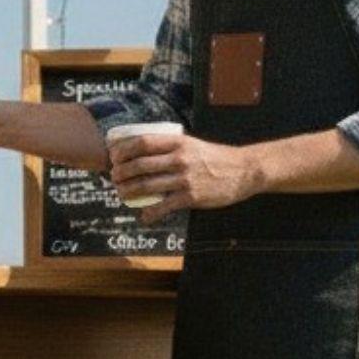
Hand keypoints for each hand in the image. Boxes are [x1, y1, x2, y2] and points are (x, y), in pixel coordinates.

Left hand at [109, 132, 258, 222]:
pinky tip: (144, 216)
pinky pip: (164, 206)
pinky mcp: (192, 197)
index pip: (142, 142)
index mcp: (178, 142)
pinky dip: (150, 213)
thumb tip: (142, 151)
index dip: (123, 150)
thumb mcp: (192, 144)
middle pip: (139, 165)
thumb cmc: (215, 157)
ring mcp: (185, 178)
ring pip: (146, 185)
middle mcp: (179, 158)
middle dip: (120, 173)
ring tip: (122, 194)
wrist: (244, 170)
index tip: (114, 157)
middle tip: (114, 178)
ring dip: (128, 191)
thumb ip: (170, 147)